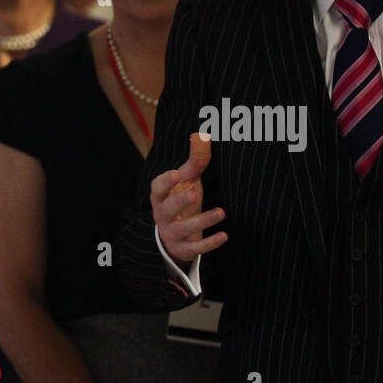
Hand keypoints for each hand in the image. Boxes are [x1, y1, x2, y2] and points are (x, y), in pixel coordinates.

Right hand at [152, 132, 227, 266]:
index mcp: (161, 196)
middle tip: (194, 194)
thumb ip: (195, 160)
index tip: (177, 174)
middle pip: (166, 209)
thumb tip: (202, 135)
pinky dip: (208, 243)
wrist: (175, 234)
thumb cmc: (181, 199)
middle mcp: (162, 215)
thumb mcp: (188, 180)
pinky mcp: (183, 248)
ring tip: (221, 212)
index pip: (158, 188)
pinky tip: (224, 235)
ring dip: (201, 221)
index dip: (166, 181)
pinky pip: (194, 248)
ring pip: (182, 229)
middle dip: (179, 202)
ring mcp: (171, 232)